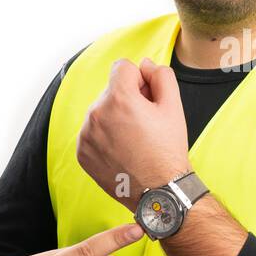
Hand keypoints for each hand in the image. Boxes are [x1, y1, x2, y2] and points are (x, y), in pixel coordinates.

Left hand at [76, 56, 191, 211]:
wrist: (158, 191)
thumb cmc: (167, 150)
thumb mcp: (174, 107)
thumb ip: (160, 75)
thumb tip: (144, 64)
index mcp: (119, 98)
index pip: (122, 67)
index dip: (139, 80)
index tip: (147, 100)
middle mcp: (96, 113)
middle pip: (111, 90)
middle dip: (127, 100)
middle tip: (145, 125)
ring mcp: (86, 134)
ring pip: (101, 111)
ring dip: (115, 118)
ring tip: (134, 140)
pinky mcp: (81, 152)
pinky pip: (92, 132)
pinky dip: (105, 137)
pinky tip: (122, 151)